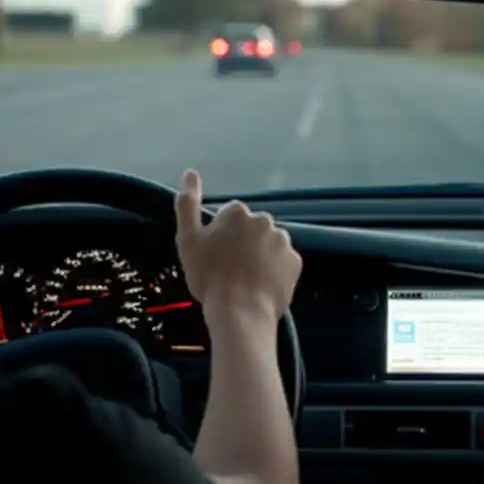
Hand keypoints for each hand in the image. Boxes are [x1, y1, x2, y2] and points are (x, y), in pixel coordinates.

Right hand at [174, 170, 301, 327]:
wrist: (240, 311)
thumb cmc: (209, 276)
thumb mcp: (188, 239)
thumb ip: (187, 204)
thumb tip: (190, 172)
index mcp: (238, 213)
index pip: (230, 216)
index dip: (221, 235)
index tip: (215, 254)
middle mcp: (265, 220)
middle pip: (251, 229)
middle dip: (243, 242)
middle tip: (230, 269)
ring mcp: (283, 241)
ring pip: (268, 245)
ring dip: (260, 255)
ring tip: (246, 280)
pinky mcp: (296, 262)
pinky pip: (283, 263)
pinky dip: (275, 271)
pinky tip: (262, 286)